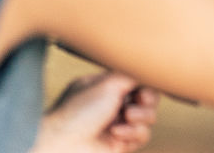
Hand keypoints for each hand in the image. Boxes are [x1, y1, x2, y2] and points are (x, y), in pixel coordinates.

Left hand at [33, 71, 158, 152]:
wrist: (62, 145)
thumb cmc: (78, 111)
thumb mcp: (108, 83)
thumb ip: (134, 73)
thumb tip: (151, 68)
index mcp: (105, 87)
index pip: (137, 81)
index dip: (146, 84)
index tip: (142, 87)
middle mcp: (112, 105)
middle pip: (149, 99)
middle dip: (147, 100)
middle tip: (140, 101)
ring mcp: (116, 125)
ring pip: (149, 118)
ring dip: (141, 117)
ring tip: (126, 117)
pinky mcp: (120, 144)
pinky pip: (142, 136)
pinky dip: (132, 133)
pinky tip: (117, 133)